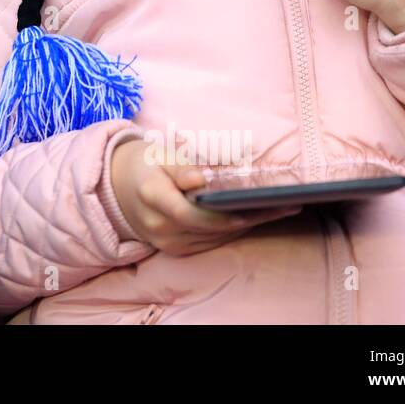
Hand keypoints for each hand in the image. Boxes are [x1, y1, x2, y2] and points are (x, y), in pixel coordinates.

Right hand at [109, 140, 300, 255]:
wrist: (118, 187)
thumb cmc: (145, 164)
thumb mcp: (159, 154)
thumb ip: (182, 166)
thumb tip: (202, 178)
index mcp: (152, 196)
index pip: (190, 213)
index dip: (222, 215)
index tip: (253, 208)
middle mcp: (158, 226)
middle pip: (211, 228)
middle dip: (250, 217)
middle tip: (287, 205)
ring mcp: (166, 242)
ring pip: (214, 238)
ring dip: (248, 225)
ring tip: (281, 209)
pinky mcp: (174, 249)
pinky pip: (209, 242)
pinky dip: (233, 231)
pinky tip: (256, 218)